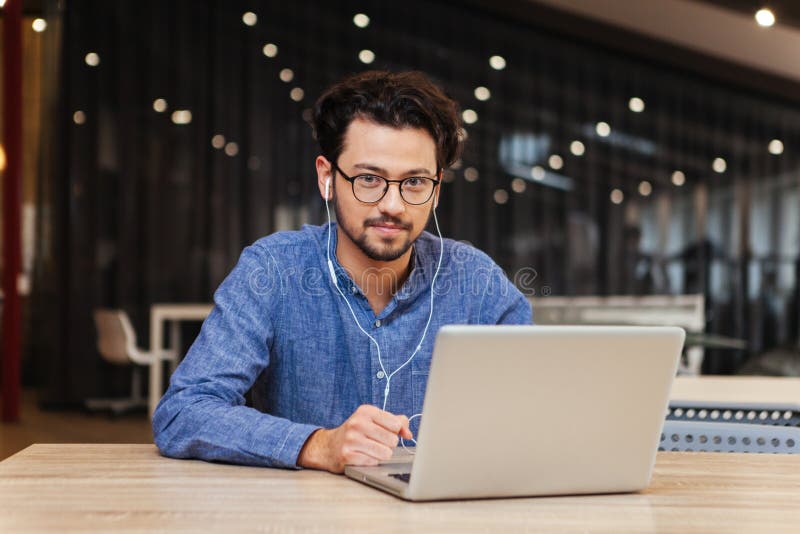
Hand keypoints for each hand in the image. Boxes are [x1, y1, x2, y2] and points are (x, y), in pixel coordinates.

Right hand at [297, 404, 412, 472]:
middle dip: (388, 445)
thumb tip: (408, 433)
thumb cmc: (357, 433)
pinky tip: (363, 457)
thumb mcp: (374, 421)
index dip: (396, 432)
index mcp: (366, 411)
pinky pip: (373, 463)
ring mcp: (351, 440)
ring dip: (382, 455)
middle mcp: (357, 423)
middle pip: (392, 440)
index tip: (389, 433)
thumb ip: (396, 422)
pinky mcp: (347, 456)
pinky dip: (372, 462)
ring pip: (385, 453)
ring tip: (372, 451)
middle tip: (377, 443)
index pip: (395, 424)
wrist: (328, 446)